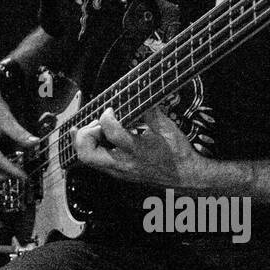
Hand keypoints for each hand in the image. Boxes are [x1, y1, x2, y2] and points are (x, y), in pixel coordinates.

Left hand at [71, 105, 205, 188]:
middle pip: (87, 154)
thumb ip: (149, 110)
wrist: (184, 176)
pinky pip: (94, 161)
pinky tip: (97, 136)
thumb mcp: (167, 127)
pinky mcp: (117, 173)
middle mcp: (124, 164)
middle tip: (96, 124)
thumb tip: (139, 93)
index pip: (111, 131)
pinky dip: (91, 146)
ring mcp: (119, 171)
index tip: (111, 110)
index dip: (106, 116)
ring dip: (86, 140)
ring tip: (96, 128)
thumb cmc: (177, 152)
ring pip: (86, 159)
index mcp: (137, 150)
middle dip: (85, 133)